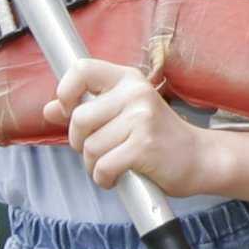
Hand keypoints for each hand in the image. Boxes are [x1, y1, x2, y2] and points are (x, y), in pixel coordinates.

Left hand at [58, 59, 209, 195]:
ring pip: (89, 147)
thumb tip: (49, 109)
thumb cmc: (159, 137)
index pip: (82, 69)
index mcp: (129, 80)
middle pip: (79, 118)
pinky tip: (118, 177)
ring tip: (115, 164)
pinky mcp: (144, 146)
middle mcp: (136, 94)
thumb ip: (88, 109)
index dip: (65, 90)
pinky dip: (105, 179)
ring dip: (94, 165)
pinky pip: (103, 166)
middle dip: (80, 142)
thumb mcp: (124, 115)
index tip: (68, 109)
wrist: (199, 158)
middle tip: (101, 149)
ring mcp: (141, 119)